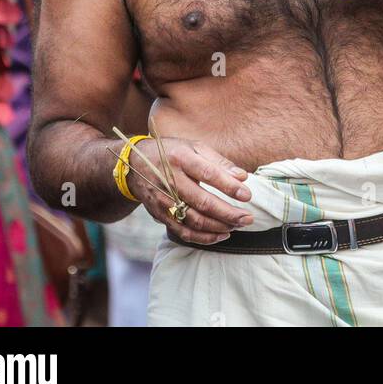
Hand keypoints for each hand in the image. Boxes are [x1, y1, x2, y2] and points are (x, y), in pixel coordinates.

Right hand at [122, 137, 254, 246]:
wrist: (135, 164)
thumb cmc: (172, 153)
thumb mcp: (193, 147)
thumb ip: (218, 161)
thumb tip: (242, 177)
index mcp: (181, 158)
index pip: (208, 174)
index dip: (229, 186)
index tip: (247, 195)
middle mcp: (171, 180)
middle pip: (202, 202)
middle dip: (228, 213)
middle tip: (247, 218)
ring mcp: (163, 200)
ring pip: (194, 221)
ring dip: (218, 227)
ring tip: (237, 226)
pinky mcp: (160, 215)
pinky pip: (183, 232)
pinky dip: (204, 237)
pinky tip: (220, 235)